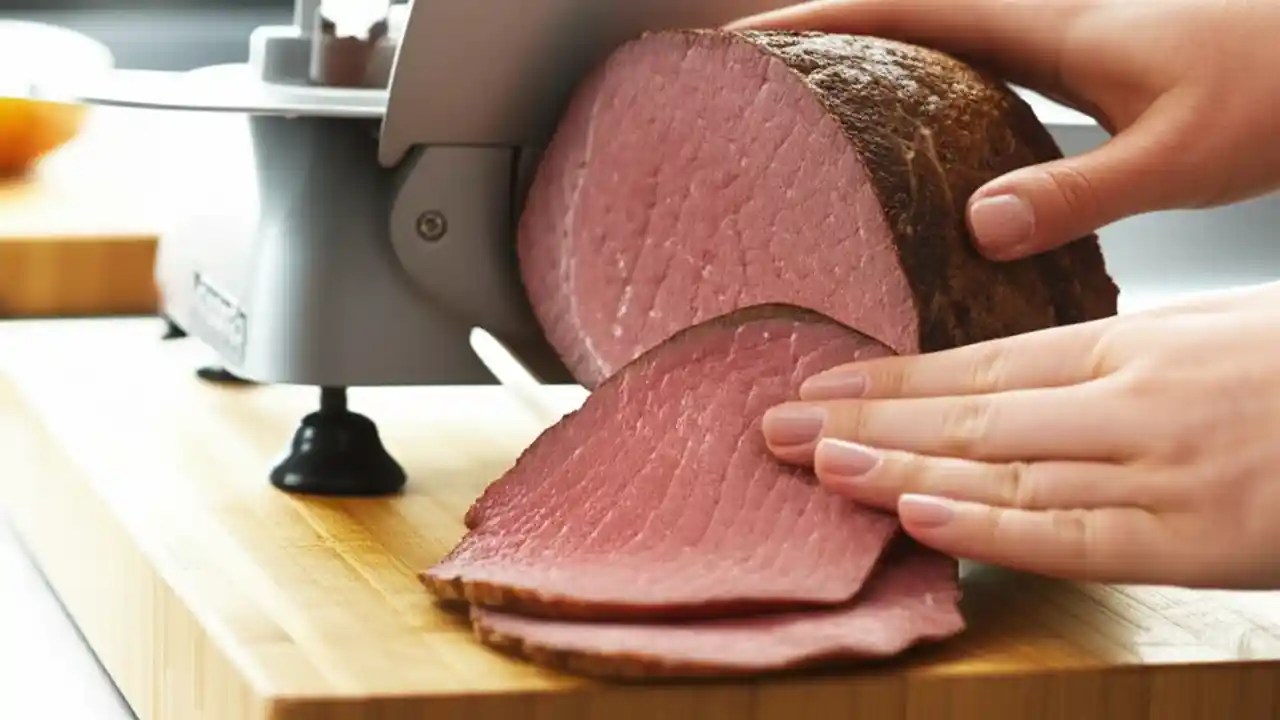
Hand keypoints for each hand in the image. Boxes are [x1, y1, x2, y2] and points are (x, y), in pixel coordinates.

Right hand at [728, 0, 1279, 260]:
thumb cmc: (1278, 89)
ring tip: (808, 106)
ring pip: (936, 42)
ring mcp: (1060, 42)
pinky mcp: (1080, 70)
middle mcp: (1042, 21)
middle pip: (906, 14)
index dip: (822, 18)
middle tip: (757, 77)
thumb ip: (1081, 188)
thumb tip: (976, 225)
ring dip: (869, 62)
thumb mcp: (1181, 154)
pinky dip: (925, 94)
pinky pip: (974, 72)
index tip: (749, 37)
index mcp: (1048, 25)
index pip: (908, 7)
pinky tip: (914, 142)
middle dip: (826, 34)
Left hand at [760, 282, 1279, 588]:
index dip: (890, 379)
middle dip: (864, 421)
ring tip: (815, 464)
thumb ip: (1106, 372)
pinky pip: (1073, 534)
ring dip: (900, 469)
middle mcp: (1126, 402)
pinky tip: (918, 517)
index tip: (817, 385)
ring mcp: (1155, 469)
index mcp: (1128, 349)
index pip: (978, 364)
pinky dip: (989, 527)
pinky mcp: (1192, 537)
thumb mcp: (1199, 344)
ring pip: (1002, 469)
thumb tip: (1011, 392)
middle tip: (770, 424)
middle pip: (969, 413)